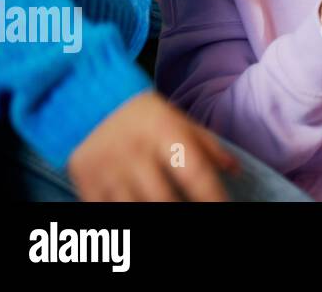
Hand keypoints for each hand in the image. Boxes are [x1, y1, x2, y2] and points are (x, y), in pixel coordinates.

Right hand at [67, 91, 239, 200]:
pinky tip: (141, 208)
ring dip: (155, 215)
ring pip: (136, 208)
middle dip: (184, 212)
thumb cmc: (147, 118)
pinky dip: (126, 218)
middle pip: (164, 198)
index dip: (212, 196)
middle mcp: (135, 150)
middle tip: (200, 215)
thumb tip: (235, 170)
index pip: (195, 172)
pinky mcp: (86, 182)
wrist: (93, 104)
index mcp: (164, 131)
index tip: (224, 208)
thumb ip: (208, 146)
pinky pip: (108, 210)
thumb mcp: (180, 121)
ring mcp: (107, 168)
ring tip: (173, 214)